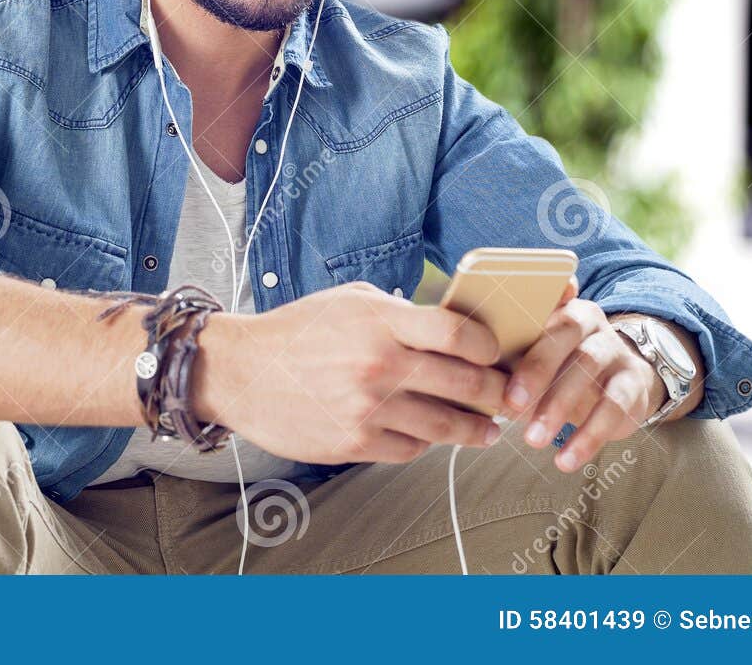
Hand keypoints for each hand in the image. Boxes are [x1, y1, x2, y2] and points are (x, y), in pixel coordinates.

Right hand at [192, 282, 509, 465]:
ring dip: (476, 430)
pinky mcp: (355, 443)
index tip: (497, 355)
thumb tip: (455, 328)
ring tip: (488, 430)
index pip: (460, 334)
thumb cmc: (298, 330)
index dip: (491, 348)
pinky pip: (412, 449)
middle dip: (498, 394)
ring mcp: (368, 408)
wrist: (241, 372)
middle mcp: (378, 364)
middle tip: (509, 397)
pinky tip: (431, 436)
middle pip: (466, 384)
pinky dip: (427, 443)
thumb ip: (401, 311)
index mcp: (380, 321)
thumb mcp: (350, 301)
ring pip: (446, 426)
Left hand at [502, 297, 667, 473]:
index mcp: (558, 308)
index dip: (522, 319)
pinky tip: (566, 460)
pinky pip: (614, 407)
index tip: (499, 340)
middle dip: (536, 371)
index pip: (540, 307)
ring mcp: (615, 350)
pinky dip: (588, 436)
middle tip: (512, 405)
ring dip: (558, 407)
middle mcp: (590, 322)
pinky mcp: (633, 382)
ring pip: (587, 369)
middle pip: (564, 336)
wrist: (621, 386)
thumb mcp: (536, 360)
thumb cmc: (560, 371)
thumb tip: (476, 386)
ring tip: (533, 440)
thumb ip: (511, 361)